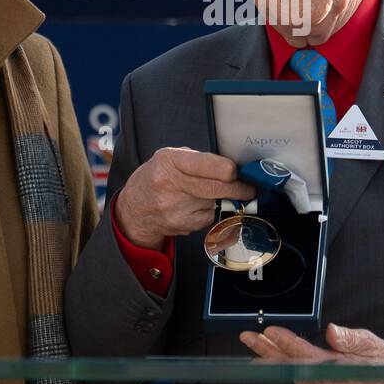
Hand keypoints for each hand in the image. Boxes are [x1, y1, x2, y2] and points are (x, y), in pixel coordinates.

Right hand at [116, 147, 255, 249]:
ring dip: (218, 199)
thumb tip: (231, 169)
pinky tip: (193, 207)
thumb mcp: (170, 158)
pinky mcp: (182, 225)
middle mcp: (171, 184)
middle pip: (217, 188)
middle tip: (248, 189)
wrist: (135, 209)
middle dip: (238, 189)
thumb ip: (198, 160)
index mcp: (170, 161)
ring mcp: (176, 208)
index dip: (229, 170)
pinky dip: (207, 212)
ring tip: (200, 194)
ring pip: (214, 203)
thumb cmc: (157, 178)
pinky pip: (208, 217)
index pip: (208, 165)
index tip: (237, 172)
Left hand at [240, 323, 383, 383]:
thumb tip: (333, 331)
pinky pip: (289, 370)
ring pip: (286, 366)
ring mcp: (314, 381)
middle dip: (265, 349)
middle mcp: (320, 378)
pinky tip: (267, 352)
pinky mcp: (312, 381)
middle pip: (288, 363)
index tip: (271, 331)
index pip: (304, 354)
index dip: (286, 342)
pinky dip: (276, 359)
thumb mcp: (372, 345)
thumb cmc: (378, 363)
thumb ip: (352, 338)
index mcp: (334, 368)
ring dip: (267, 353)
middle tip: (248, 336)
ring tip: (252, 340)